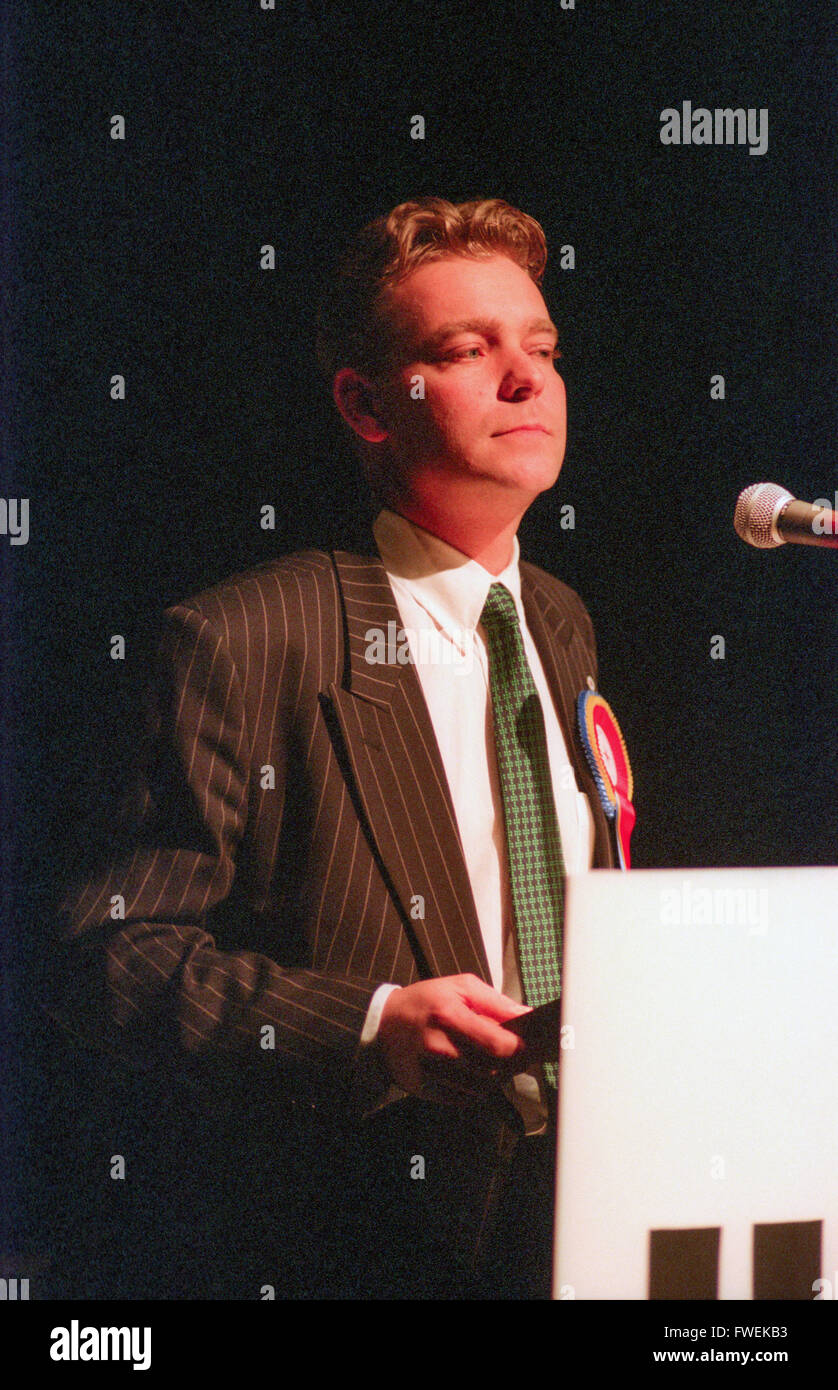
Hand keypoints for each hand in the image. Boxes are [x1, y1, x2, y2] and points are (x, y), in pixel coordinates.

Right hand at [377, 974, 530, 1102]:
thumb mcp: (459, 987)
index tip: (526, 1044)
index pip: (497, 1044)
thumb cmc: (424, 1003)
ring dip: (493, 1076)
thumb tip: (526, 1016)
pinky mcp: (429, 1091)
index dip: (519, 1048)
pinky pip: (466, 1098)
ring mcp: (432, 1073)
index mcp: (449, 1016)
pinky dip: (476, 1087)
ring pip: (482, 1087)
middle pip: (493, 1070)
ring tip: (489, 1058)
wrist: (383, 1026)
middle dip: (509, 1062)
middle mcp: (439, 1047)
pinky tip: (471, 1070)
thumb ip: (496, 1002)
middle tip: (512, 1051)